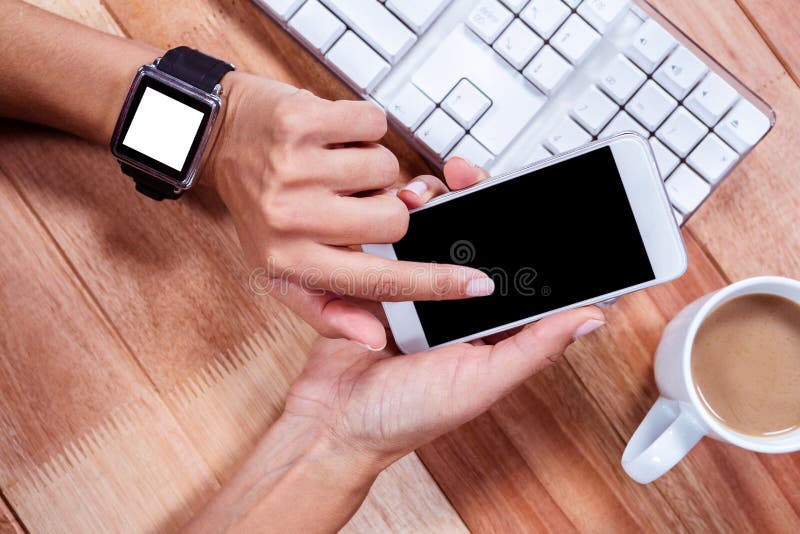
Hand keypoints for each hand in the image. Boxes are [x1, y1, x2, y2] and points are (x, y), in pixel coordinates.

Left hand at [207, 72, 490, 349]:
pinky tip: (332, 137)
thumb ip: (329, 308)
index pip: (379, 282)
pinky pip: (374, 124)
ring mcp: (293, 167)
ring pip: (387, 168)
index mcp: (290, 261)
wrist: (220, 136)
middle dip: (386, 203)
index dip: (436, 284)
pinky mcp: (301, 120)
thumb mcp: (283, 269)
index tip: (478, 285)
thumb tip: (376, 337)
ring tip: (334, 166)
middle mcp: (289, 218)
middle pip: (396, 217)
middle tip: (354, 196)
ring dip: (370, 165)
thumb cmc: (259, 204)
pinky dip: (363, 128)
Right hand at [282, 160, 605, 462]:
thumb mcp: (480, 383)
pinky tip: (397, 205)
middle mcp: (455, 302)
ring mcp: (415, 289)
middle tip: (464, 176)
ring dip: (433, 203)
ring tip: (426, 191)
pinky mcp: (378, 282)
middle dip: (474, 199)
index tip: (529, 195)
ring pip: (433, 230)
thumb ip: (533, 348)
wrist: (331, 424)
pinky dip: (393, 220)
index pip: (520, 268)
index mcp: (489, 326)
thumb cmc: (405, 417)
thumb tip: (592, 317)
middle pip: (475, 237)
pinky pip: (391, 241)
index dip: (528, 230)